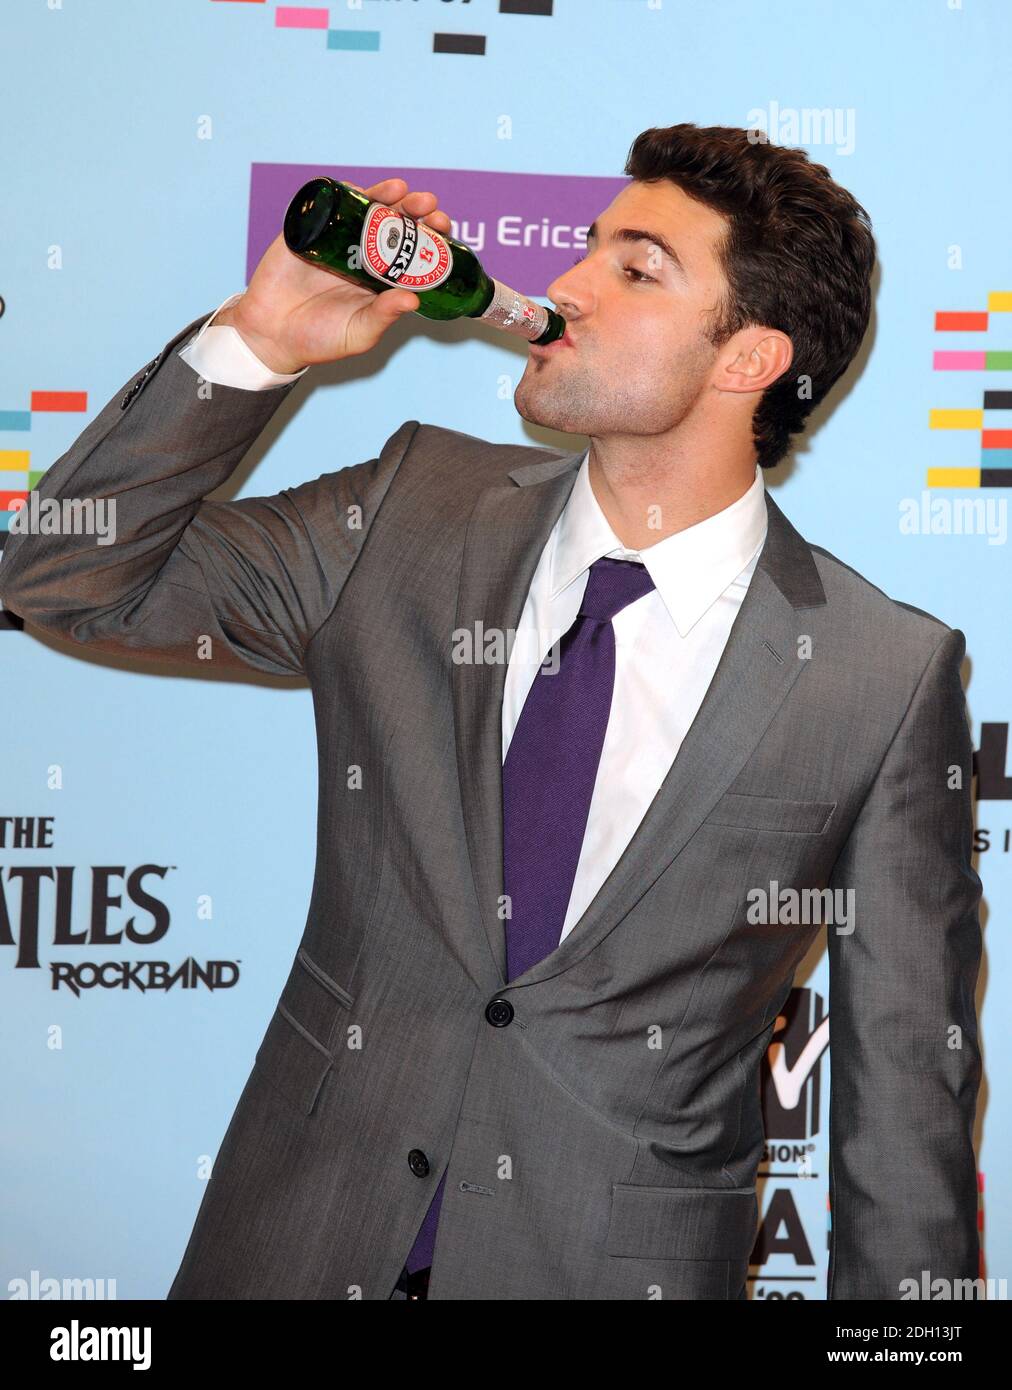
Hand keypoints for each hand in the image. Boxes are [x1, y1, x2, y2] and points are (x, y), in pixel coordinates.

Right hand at [218, 178, 452, 371]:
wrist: (271, 335)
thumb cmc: (319, 340)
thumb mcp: (359, 333)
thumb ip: (383, 316)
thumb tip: (414, 300)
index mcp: (381, 278)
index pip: (414, 251)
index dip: (431, 237)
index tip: (444, 228)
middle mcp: (363, 255)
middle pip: (396, 224)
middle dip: (416, 210)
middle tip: (429, 207)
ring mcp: (337, 239)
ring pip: (367, 209)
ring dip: (388, 196)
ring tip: (403, 191)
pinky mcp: (308, 230)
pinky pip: (329, 205)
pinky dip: (346, 194)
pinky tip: (362, 191)